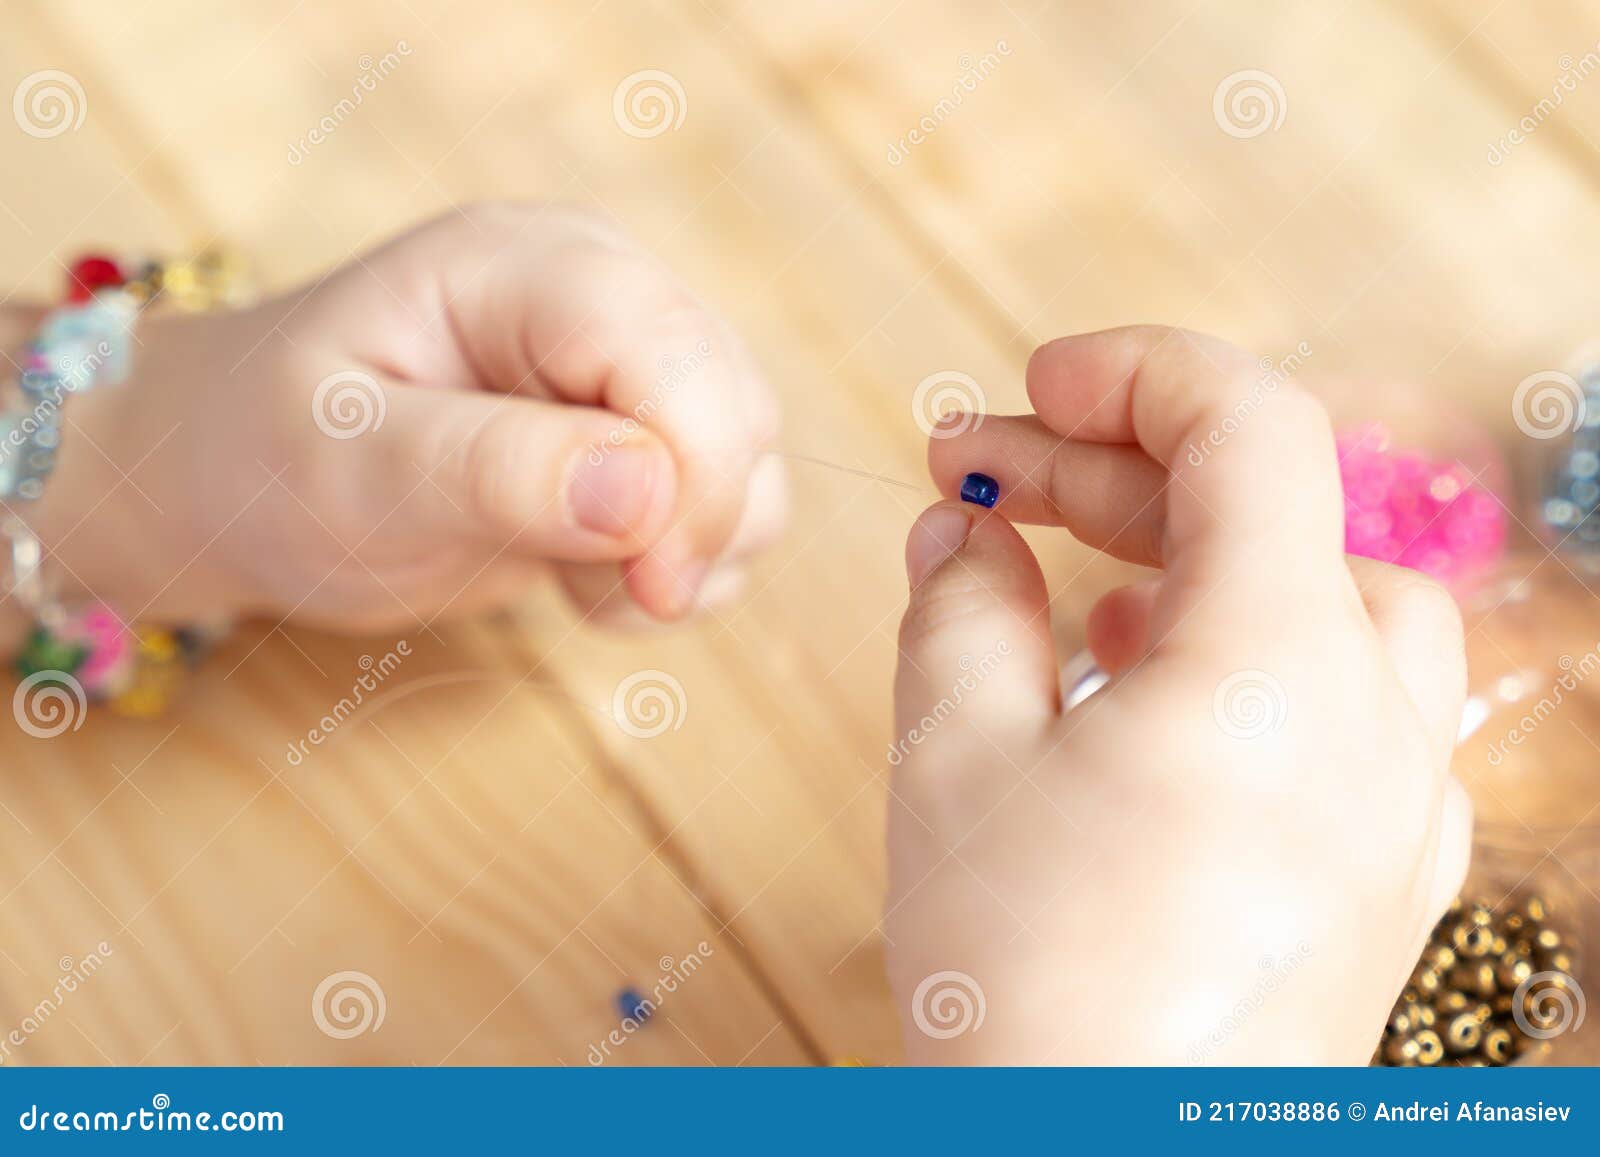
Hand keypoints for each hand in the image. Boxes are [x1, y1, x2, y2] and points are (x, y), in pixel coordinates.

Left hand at [21, 204, 784, 635]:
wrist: (240, 481)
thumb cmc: (266, 455)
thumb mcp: (349, 466)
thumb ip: (493, 470)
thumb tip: (649, 494)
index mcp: (522, 268)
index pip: (669, 341)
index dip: (692, 465)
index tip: (646, 582)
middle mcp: (598, 296)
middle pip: (734, 403)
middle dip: (690, 522)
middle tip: (586, 589)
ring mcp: (626, 366)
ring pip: (748, 462)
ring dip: (692, 554)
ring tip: (574, 581)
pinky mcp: (640, 435)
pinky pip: (726, 508)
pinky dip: (683, 570)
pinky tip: (590, 579)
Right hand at [885, 326, 1471, 1063]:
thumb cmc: (1029, 989)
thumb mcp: (952, 761)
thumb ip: (961, 606)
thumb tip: (960, 531)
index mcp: (1281, 667)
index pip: (1251, 429)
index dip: (1133, 374)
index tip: (1028, 389)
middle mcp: (1375, 726)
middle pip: (1271, 516)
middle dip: (1111, 481)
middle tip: (978, 487)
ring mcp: (1396, 808)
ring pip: (1333, 605)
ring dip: (1200, 561)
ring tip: (1079, 587)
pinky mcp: (1383, 876)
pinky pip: (1349, 712)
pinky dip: (1253, 660)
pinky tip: (1154, 699)